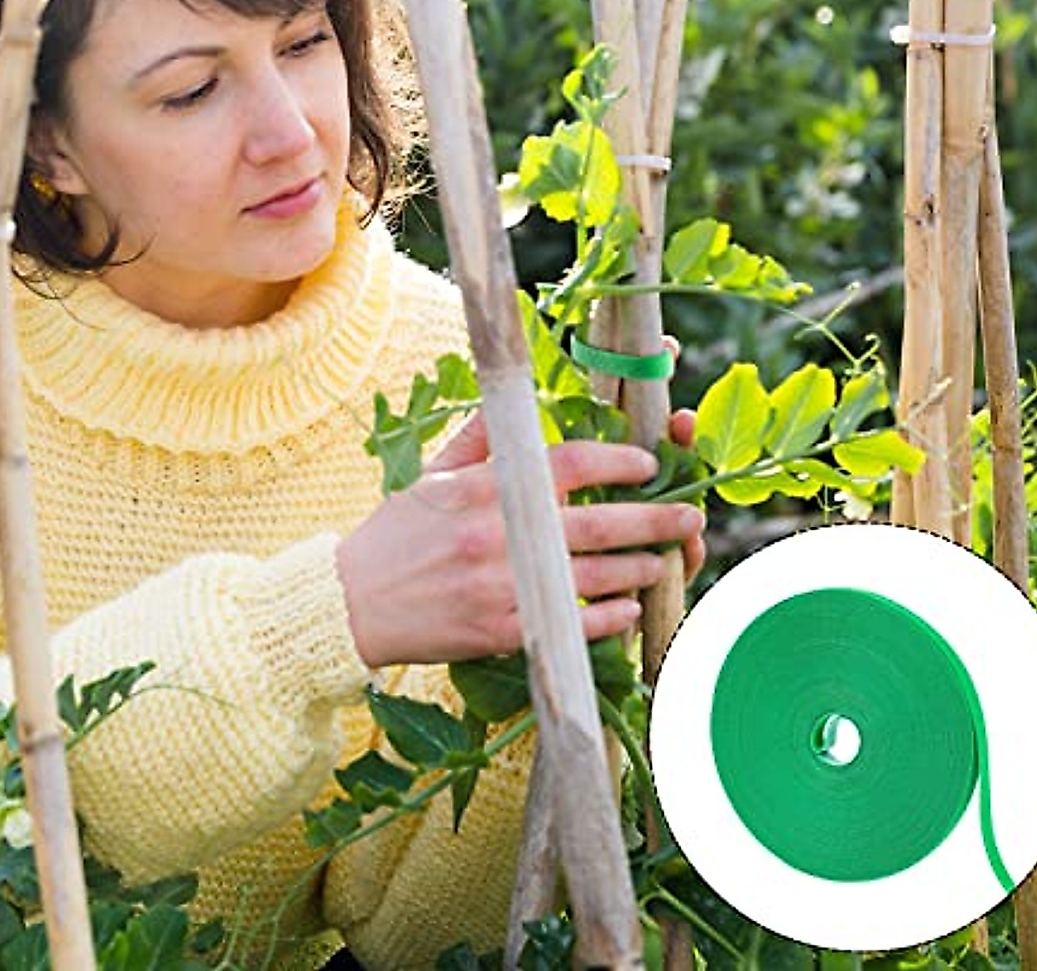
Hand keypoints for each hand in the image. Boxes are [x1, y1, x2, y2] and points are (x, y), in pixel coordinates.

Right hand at [336, 413, 705, 667]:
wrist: (347, 603)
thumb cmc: (394, 534)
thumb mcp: (432, 475)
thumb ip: (478, 440)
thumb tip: (513, 406)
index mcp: (484, 486)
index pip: (566, 463)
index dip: (616, 462)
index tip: (648, 464)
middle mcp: (499, 532)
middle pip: (597, 523)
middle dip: (654, 519)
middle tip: (689, 517)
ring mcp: (501, 585)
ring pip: (592, 576)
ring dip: (638, 569)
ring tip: (665, 563)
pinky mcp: (498, 630)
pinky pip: (569, 623)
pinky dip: (605, 618)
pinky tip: (627, 609)